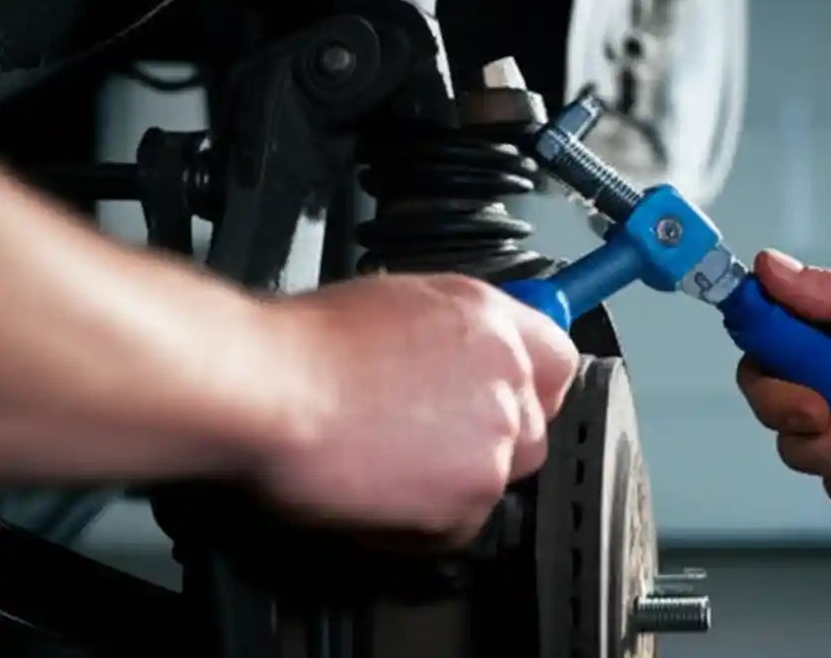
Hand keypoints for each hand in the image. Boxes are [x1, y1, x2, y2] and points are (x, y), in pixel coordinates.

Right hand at [246, 273, 578, 547]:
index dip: (531, 387)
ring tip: (386, 464)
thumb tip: (461, 355)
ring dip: (450, 484)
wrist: (272, 390)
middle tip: (426, 442)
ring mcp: (494, 439)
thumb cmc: (306, 346)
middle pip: (533, 431)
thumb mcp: (397, 304)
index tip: (508, 402)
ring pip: (496, 481)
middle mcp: (506, 377)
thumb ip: (452, 332)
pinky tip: (377, 493)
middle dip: (486, 445)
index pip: (559, 361)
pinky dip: (421, 525)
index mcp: (491, 320)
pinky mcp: (471, 495)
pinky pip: (460, 526)